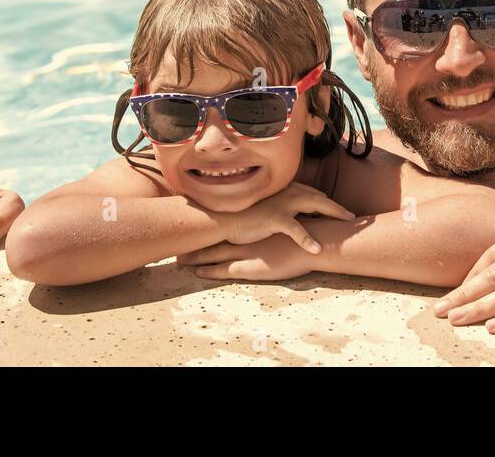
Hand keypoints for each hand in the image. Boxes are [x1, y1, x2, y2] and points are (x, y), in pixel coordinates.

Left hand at [177, 233, 313, 280]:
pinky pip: (226, 269)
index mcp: (257, 228)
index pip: (230, 226)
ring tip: (177, 258)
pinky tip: (197, 272)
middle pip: (217, 237)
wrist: (317, 242)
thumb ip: (287, 224)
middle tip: (177, 241)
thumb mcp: (295, 225)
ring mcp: (248, 251)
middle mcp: (249, 238)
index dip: (213, 226)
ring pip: (216, 252)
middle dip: (197, 238)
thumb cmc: (312, 234)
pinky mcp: (252, 266)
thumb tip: (283, 222)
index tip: (196, 225)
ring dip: (197, 254)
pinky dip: (210, 270)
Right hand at [217, 180, 354, 252]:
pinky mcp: (275, 217)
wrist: (225, 217)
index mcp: (289, 191)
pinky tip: (318, 249)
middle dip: (341, 208)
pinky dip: (307, 239)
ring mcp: (283, 203)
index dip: (334, 205)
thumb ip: (288, 211)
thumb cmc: (248, 216)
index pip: (317, 196)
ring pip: (315, 206)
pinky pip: (296, 229)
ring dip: (334, 215)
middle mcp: (289, 193)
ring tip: (350, 226)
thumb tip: (304, 219)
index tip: (351, 214)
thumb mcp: (271, 210)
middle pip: (322, 198)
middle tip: (360, 218)